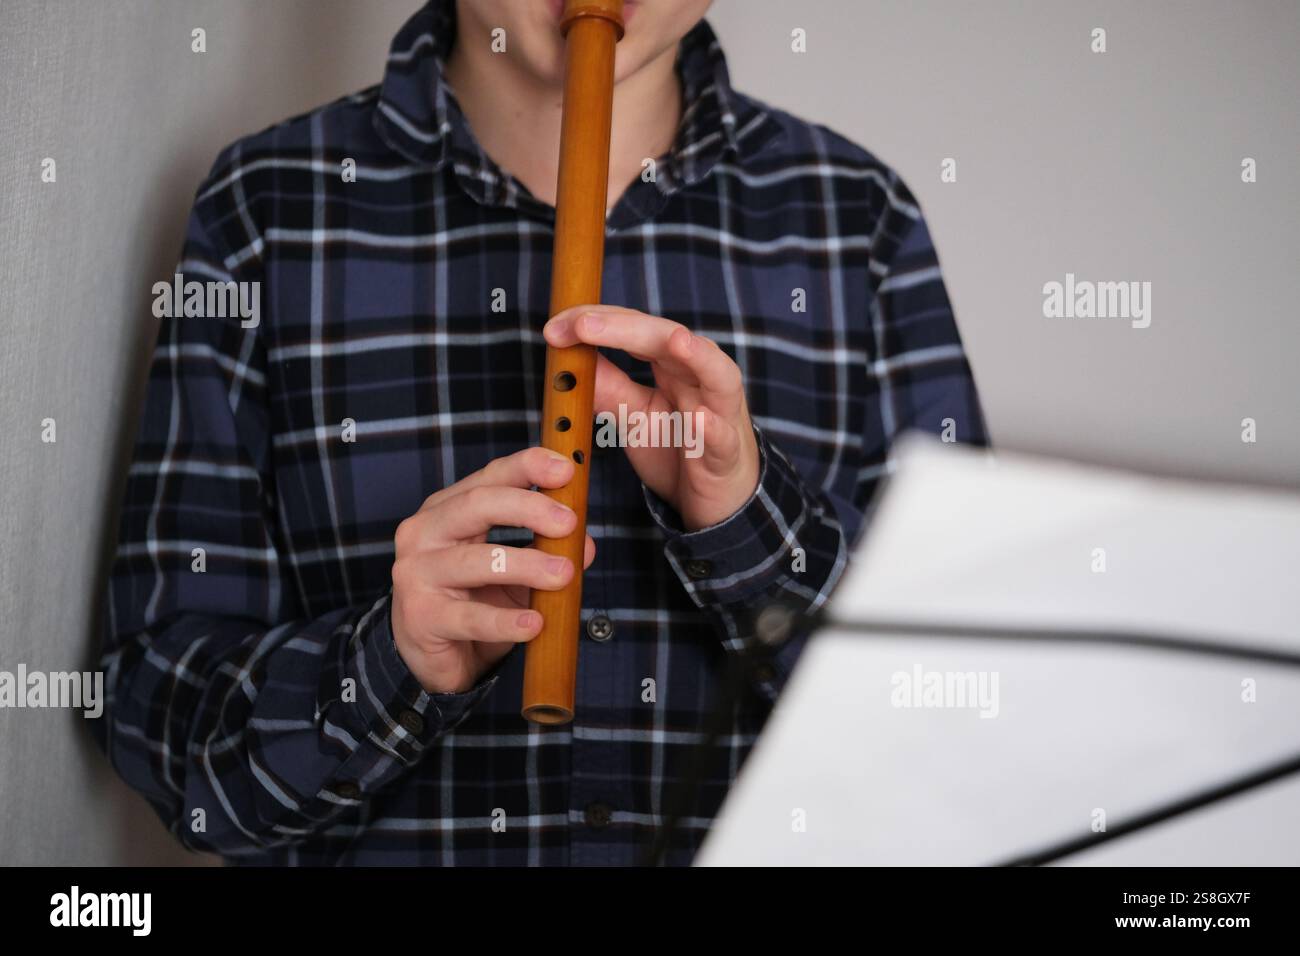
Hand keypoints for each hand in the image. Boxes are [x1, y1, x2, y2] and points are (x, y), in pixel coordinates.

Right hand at [390, 447, 595, 694]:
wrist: (432, 654)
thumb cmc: (474, 600)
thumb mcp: (516, 571)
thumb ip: (548, 552)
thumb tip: (586, 545)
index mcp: (449, 509)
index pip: (489, 477)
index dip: (527, 467)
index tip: (565, 470)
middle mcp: (426, 532)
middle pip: (477, 505)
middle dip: (529, 508)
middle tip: (569, 523)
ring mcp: (416, 573)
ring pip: (476, 561)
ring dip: (527, 565)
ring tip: (564, 574)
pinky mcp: (420, 617)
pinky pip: (469, 617)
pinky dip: (506, 620)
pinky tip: (534, 623)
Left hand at [543, 306, 759, 530]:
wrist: (717, 501)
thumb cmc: (678, 450)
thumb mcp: (635, 417)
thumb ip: (609, 388)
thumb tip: (570, 360)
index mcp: (673, 366)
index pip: (635, 329)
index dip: (596, 323)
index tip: (554, 327)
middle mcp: (701, 379)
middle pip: (670, 340)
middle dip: (627, 328)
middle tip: (584, 324)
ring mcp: (721, 415)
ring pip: (718, 377)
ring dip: (697, 357)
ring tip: (675, 341)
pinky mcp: (727, 455)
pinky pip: (724, 440)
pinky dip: (714, 429)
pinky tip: (699, 420)